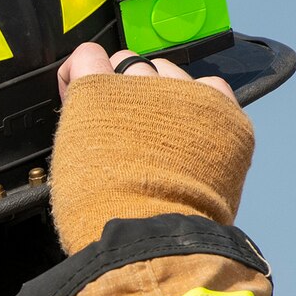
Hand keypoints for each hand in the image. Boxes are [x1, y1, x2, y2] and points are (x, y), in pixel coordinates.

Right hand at [46, 41, 254, 254]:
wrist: (152, 239)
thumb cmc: (102, 213)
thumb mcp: (70, 163)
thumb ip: (83, 128)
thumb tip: (95, 124)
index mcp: (96, 92)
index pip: (87, 56)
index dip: (80, 76)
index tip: (81, 94)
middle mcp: (143, 82)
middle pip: (131, 64)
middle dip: (122, 89)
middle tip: (122, 126)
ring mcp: (189, 95)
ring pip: (172, 73)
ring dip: (163, 94)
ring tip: (160, 135)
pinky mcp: (225, 115)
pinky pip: (214, 92)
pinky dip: (204, 106)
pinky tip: (194, 134)